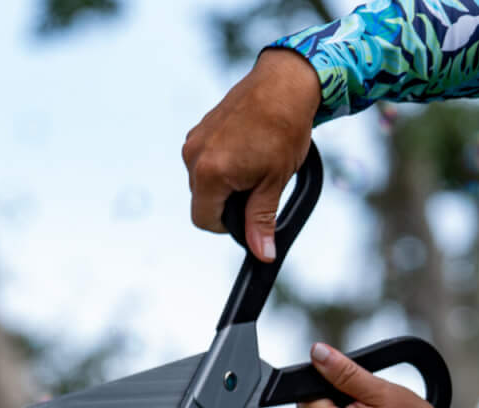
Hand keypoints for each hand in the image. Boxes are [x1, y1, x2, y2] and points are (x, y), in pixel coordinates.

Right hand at [183, 48, 322, 261]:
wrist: (285, 83)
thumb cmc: (283, 129)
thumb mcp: (274, 182)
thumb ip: (261, 221)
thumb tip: (262, 253)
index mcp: (209, 173)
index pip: (204, 220)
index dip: (227, 226)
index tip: (249, 215)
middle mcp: (194, 156)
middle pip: (202, 200)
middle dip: (228, 201)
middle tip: (259, 184)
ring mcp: (195, 139)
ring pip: (204, 179)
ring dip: (226, 181)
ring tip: (255, 162)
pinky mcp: (200, 127)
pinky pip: (206, 158)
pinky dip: (224, 162)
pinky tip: (248, 148)